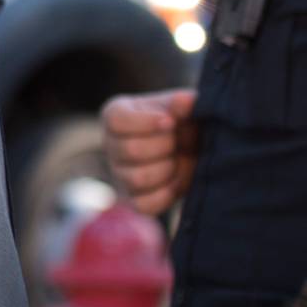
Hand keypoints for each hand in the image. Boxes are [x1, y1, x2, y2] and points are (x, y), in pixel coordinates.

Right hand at [101, 88, 200, 215]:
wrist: (196, 147)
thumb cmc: (185, 121)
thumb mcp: (184, 106)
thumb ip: (184, 103)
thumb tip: (184, 101)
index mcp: (116, 115)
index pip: (116, 121)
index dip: (145, 123)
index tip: (171, 122)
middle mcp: (111, 145)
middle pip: (130, 150)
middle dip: (164, 146)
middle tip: (179, 141)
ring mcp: (120, 174)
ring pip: (136, 179)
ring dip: (167, 170)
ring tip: (179, 160)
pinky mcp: (133, 199)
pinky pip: (143, 205)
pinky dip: (166, 194)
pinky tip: (178, 180)